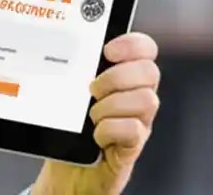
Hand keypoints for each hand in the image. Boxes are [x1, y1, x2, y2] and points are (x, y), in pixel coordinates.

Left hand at [32, 33, 160, 194]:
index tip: (108, 51)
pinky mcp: (133, 147)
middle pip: (149, 71)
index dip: (132, 44)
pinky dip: (109, 129)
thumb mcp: (73, 92)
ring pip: (146, 100)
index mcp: (125, 76)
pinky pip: (134, 129)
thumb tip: (62, 48)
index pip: (146, 49)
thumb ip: (77, 69)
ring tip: (91, 116)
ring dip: (111, 105)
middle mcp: (138, 96)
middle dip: (116, 77)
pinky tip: (95, 135)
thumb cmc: (71, 125)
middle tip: (92, 89)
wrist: (69, 168)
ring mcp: (139, 122)